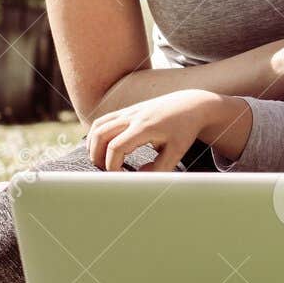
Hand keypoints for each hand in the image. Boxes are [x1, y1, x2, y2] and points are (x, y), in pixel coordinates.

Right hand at [86, 89, 209, 171]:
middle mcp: (132, 116)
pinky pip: (103, 120)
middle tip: (106, 171)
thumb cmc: (184, 129)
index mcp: (144, 127)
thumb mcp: (177, 151)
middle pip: (100, 135)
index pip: (116, 147)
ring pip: (98, 126)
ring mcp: (128, 111)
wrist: (190, 105)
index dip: (112, 165)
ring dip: (93, 145)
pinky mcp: (127, 110)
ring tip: (101, 161)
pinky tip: (102, 148)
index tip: (119, 177)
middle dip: (97, 156)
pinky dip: (97, 134)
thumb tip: (138, 177)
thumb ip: (159, 168)